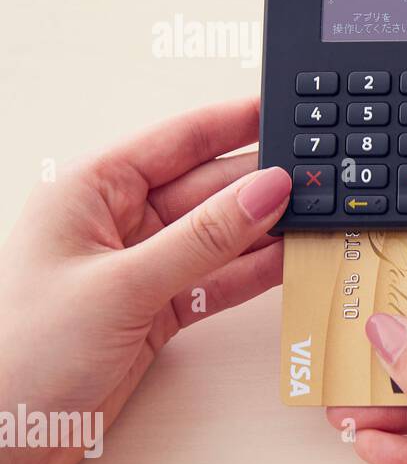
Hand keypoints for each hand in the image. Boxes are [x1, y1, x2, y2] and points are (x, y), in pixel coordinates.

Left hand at [0, 98, 290, 463]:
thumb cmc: (23, 352)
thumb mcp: (121, 285)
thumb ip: (202, 239)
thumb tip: (265, 191)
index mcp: (89, 191)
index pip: (177, 141)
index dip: (233, 123)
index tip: (285, 110)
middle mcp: (117, 223)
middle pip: (208, 189)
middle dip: (263, 183)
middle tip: (319, 177)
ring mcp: (140, 268)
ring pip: (219, 236)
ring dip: (267, 230)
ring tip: (319, 217)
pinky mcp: (156, 310)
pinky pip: (218, 279)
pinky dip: (255, 273)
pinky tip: (292, 260)